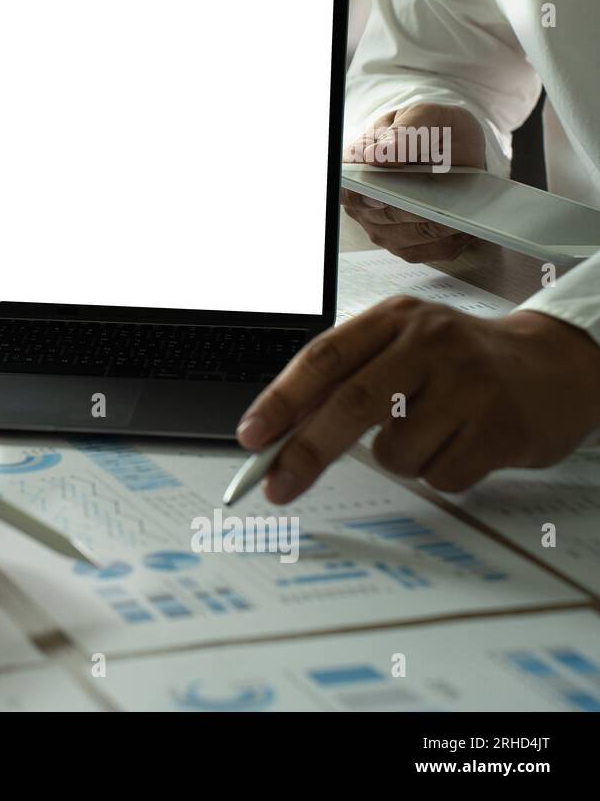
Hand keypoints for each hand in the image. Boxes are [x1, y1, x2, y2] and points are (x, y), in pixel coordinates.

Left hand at [236, 297, 599, 502]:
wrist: (554, 364)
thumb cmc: (460, 361)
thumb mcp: (401, 347)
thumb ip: (345, 378)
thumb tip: (280, 430)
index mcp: (395, 318)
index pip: (323, 359)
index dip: (280, 401)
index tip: (250, 436)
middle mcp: (431, 341)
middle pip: (350, 404)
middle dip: (306, 452)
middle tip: (276, 485)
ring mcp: (469, 382)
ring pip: (394, 451)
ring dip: (398, 459)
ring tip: (431, 432)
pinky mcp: (500, 426)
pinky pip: (439, 475)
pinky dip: (439, 472)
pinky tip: (463, 445)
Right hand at [341, 102, 483, 261]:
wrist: (455, 146)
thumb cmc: (434, 129)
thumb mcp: (425, 116)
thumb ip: (405, 131)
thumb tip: (376, 156)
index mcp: (356, 168)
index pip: (348, 189)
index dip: (362, 197)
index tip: (382, 198)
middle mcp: (364, 202)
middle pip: (382, 217)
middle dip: (412, 214)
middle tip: (441, 210)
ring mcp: (384, 226)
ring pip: (405, 239)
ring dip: (433, 231)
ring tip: (461, 219)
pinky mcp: (407, 243)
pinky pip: (425, 252)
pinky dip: (447, 244)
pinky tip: (465, 231)